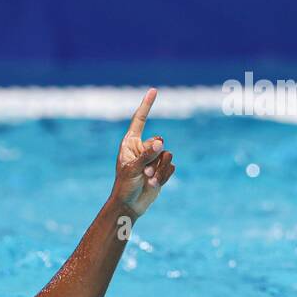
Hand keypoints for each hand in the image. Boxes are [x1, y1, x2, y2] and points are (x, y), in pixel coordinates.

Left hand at [111, 88, 174, 218]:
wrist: (130, 205)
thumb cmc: (125, 186)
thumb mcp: (132, 169)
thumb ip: (146, 155)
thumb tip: (161, 142)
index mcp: (131, 142)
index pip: (140, 119)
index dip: (147, 105)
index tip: (154, 90)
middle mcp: (143, 148)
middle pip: (160, 141)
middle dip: (155, 157)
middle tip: (145, 172)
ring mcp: (153, 159)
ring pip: (167, 155)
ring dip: (159, 169)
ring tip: (148, 179)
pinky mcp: (161, 170)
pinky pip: (171, 167)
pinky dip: (164, 177)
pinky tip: (153, 184)